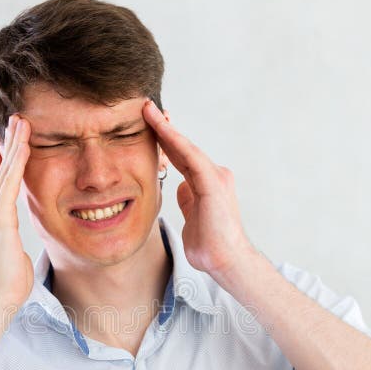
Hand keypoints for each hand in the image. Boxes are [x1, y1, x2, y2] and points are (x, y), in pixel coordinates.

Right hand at [0, 114, 32, 310]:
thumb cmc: (7, 286)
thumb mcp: (14, 257)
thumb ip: (15, 246)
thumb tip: (19, 250)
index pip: (4, 182)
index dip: (11, 160)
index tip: (18, 141)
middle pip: (2, 170)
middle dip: (10, 144)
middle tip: (18, 119)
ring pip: (6, 171)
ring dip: (14, 145)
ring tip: (21, 122)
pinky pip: (11, 183)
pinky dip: (19, 162)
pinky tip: (25, 145)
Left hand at [142, 100, 253, 279]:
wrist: (226, 261)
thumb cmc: (210, 246)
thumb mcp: (192, 220)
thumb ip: (188, 201)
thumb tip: (181, 187)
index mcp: (206, 184)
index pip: (181, 158)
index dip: (164, 141)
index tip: (147, 125)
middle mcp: (213, 175)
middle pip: (183, 148)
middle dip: (163, 128)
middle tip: (144, 107)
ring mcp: (215, 177)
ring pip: (186, 147)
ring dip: (165, 128)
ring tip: (147, 111)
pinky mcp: (213, 183)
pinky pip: (191, 157)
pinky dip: (175, 141)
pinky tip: (161, 129)